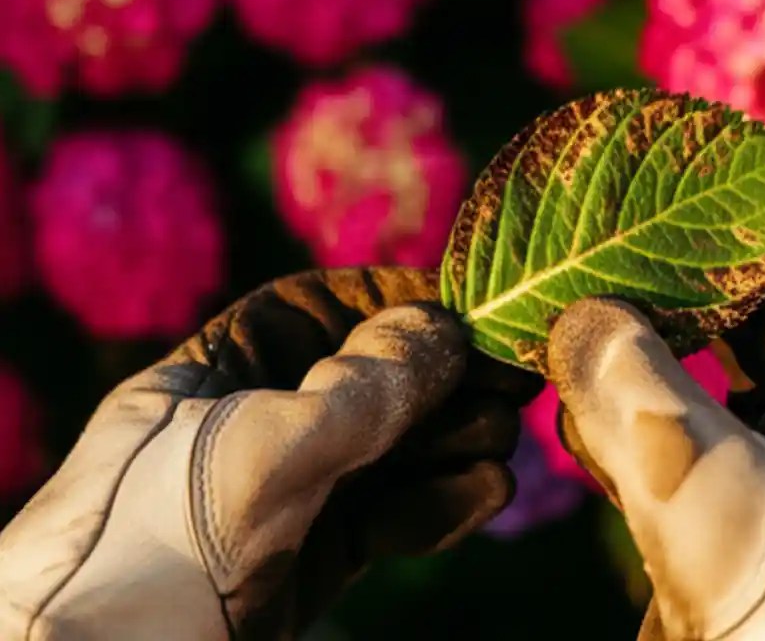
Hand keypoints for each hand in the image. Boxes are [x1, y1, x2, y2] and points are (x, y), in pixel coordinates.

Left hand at [0, 268, 535, 640]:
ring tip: (505, 440)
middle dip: (442, 379)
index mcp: (212, 373)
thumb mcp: (260, 447)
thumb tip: (442, 328)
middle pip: (366, 380)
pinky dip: (439, 505)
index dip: (394, 301)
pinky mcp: (308, 560)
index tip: (472, 305)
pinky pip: (386, 518)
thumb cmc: (153, 540)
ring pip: (386, 454)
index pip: (315, 310)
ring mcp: (281, 498)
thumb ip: (361, 388)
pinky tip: (485, 492)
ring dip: (452, 443)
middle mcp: (249, 425)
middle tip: (514, 379)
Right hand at [549, 262, 764, 639]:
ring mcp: (764, 510)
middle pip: (747, 355)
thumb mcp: (710, 482)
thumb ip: (641, 387)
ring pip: (694, 412)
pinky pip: (663, 471)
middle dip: (678, 312)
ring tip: (575, 322)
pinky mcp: (710, 551)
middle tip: (608, 261)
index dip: (746, 257)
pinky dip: (619, 439)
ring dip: (637, 373)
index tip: (672, 216)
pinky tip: (574, 415)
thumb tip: (578, 309)